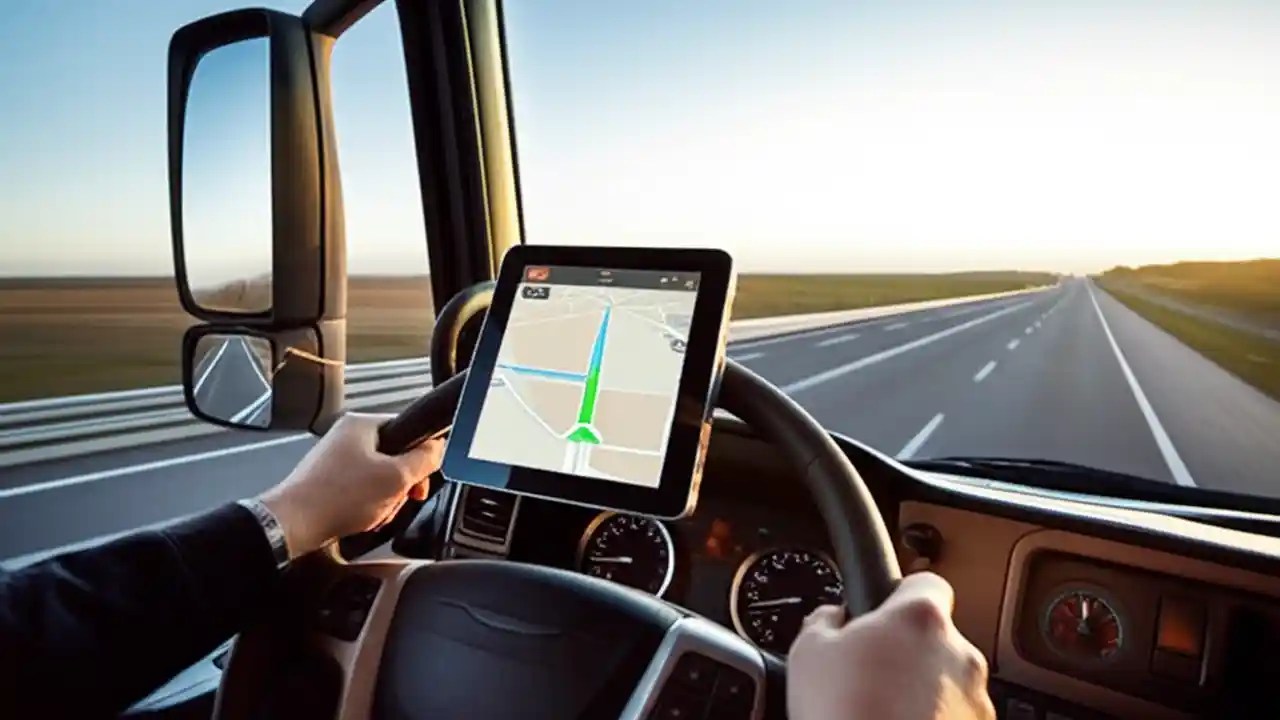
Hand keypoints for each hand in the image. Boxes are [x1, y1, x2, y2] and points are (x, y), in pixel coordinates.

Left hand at [258, 413, 444, 556]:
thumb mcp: (395, 478)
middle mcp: (347, 437)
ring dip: (385, 498)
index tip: (422, 478)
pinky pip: (361, 491)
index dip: (421, 456)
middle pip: (394, 457)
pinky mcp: (329, 482)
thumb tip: (438, 448)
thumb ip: (424, 460)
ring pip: (379, 478)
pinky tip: (362, 518)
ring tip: (374, 511)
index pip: (407, 430)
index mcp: (361, 424)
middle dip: (400, 484)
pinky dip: (367, 506)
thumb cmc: (337, 497)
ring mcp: (336, 460)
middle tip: (399, 498)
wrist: (293, 524)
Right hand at [788, 572, 994, 719]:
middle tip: (868, 671)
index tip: (881, 610)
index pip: (925, 581)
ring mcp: (976, 701)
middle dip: (907, 650)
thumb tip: (831, 618)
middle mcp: (960, 654)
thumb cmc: (841, 715)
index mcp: (921, 618)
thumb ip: (825, 620)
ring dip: (921, 691)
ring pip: (947, 682)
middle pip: (936, 637)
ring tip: (880, 713)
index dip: (898, 594)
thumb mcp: (807, 652)